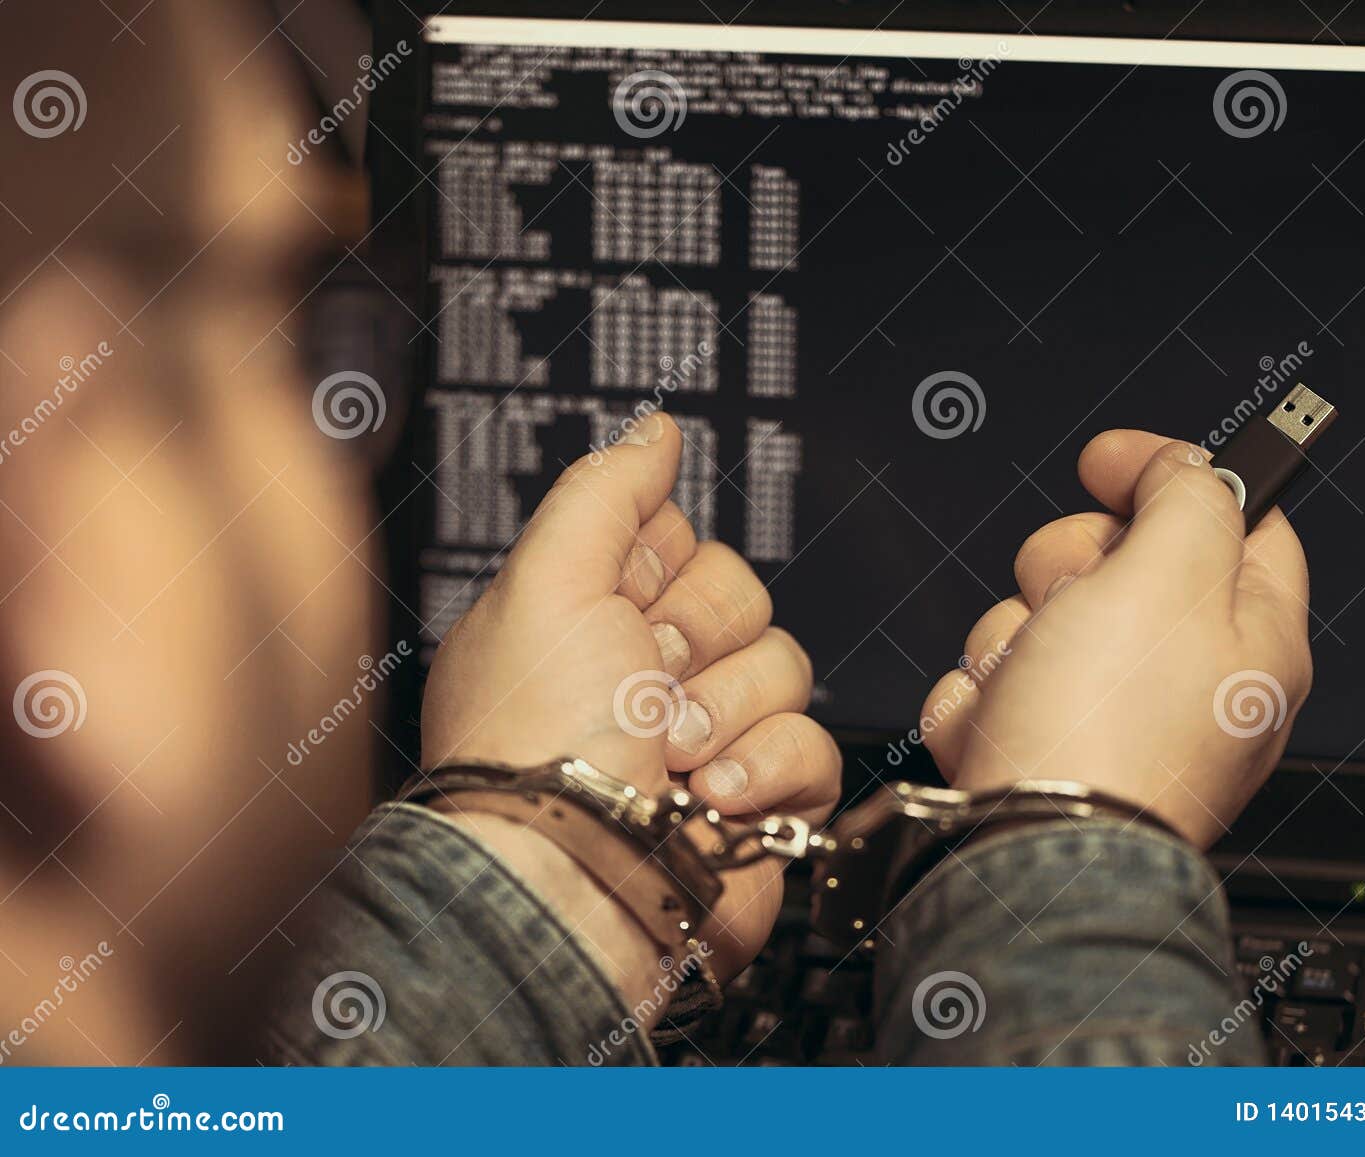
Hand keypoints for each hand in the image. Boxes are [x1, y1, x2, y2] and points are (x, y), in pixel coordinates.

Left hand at [421, 412, 839, 991]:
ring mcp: (706, 740)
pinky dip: (765, 771)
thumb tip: (655, 430)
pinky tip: (710, 802)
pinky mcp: (760, 799)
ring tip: (670, 757)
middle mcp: (645, 675)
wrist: (573, 884)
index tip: (625, 601)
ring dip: (727, 712)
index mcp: (587, 618)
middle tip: (645, 682)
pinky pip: (812, 744)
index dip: (660, 565)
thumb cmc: (536, 743)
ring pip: (784, 666)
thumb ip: (606, 491)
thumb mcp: (550, 580)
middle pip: (742, 594)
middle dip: (701, 638)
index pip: (675, 539)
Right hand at [919, 431, 1312, 847]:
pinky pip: (995, 685)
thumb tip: (1187, 465)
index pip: (1236, 523)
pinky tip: (998, 729)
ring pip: (1039, 621)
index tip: (1108, 464)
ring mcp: (1111, 724)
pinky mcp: (1043, 754)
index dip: (1167, 477)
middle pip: (1119, 566)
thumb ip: (1187, 496)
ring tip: (1022, 685)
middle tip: (1067, 601)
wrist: (1023, 858)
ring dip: (1010, 638)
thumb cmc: (1108, 733)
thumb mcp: (1168, 574)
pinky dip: (982, 699)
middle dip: (1066, 569)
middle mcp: (1189, 686)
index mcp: (1251, 641)